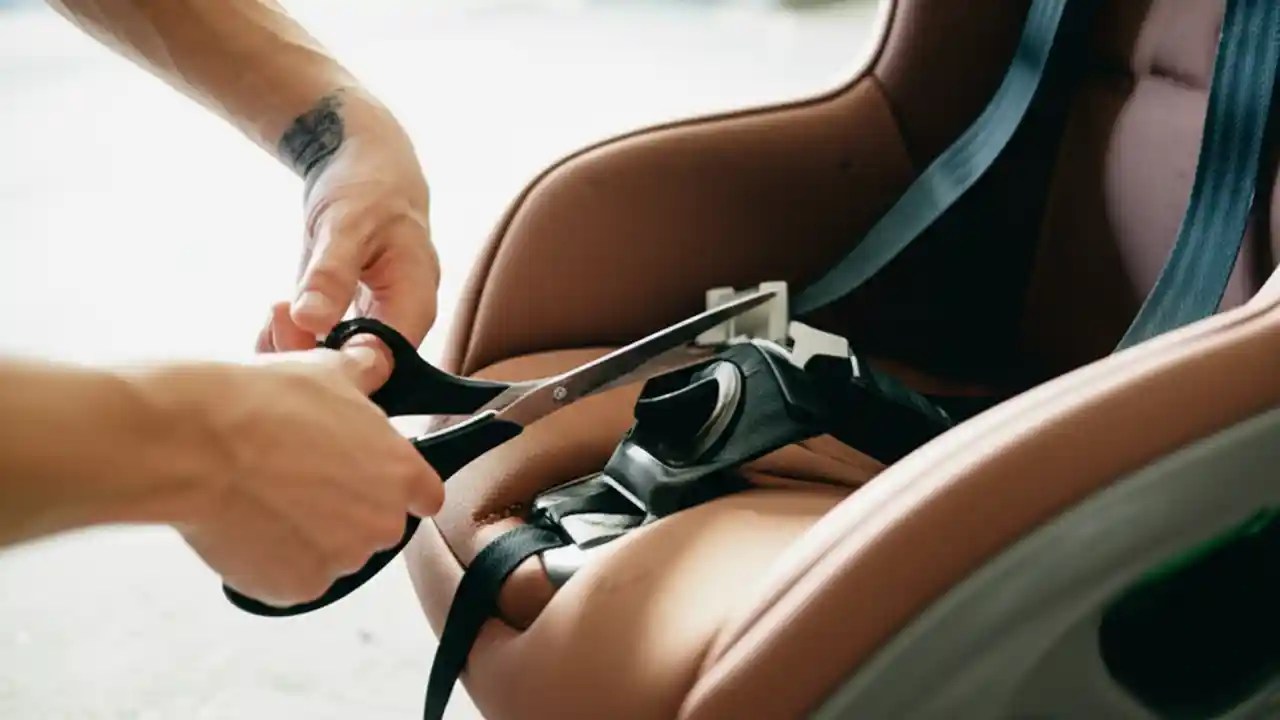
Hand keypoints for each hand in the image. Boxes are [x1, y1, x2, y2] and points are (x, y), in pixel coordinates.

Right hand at [163, 347, 441, 607]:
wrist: (195, 445)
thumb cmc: (263, 404)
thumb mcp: (328, 370)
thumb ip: (366, 373)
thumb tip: (378, 363)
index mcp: (401, 473)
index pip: (424, 496)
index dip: (398, 488)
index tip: (369, 478)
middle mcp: (381, 524)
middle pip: (375, 527)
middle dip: (346, 511)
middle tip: (300, 481)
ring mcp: (340, 561)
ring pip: (332, 554)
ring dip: (308, 536)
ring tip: (265, 498)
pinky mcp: (298, 589)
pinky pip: (293, 580)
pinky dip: (273, 563)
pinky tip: (248, 527)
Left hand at [258, 91, 439, 389]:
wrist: (362, 161)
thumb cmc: (367, 187)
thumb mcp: (345, 225)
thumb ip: (329, 276)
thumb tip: (309, 322)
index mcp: (415, 305)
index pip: (388, 363)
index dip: (345, 369)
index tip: (299, 346)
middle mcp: (399, 322)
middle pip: (362, 371)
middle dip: (314, 361)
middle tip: (274, 327)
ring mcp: (374, 322)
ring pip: (339, 363)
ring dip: (300, 352)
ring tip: (271, 319)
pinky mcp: (348, 318)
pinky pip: (324, 345)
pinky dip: (295, 340)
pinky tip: (274, 320)